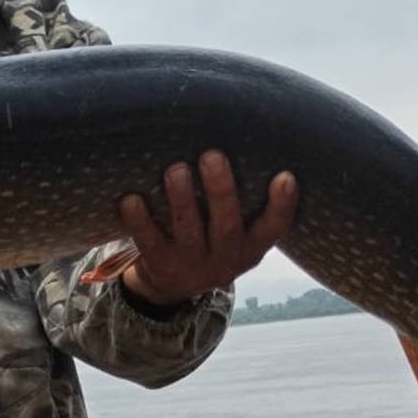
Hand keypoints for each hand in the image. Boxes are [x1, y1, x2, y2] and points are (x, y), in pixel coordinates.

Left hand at [118, 153, 296, 306]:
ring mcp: (192, 266)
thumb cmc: (209, 237)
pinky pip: (149, 243)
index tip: (285, 177)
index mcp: (250, 246)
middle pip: (226, 225)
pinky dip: (139, 221)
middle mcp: (225, 259)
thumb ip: (242, 198)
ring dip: (181, 199)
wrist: (171, 285)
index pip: (273, 227)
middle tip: (212, 156)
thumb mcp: (235, 229)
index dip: (282, 205)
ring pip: (187, 232)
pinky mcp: (161, 268)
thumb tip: (242, 131)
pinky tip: (131, 199)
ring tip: (175, 169)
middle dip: (220, 190)